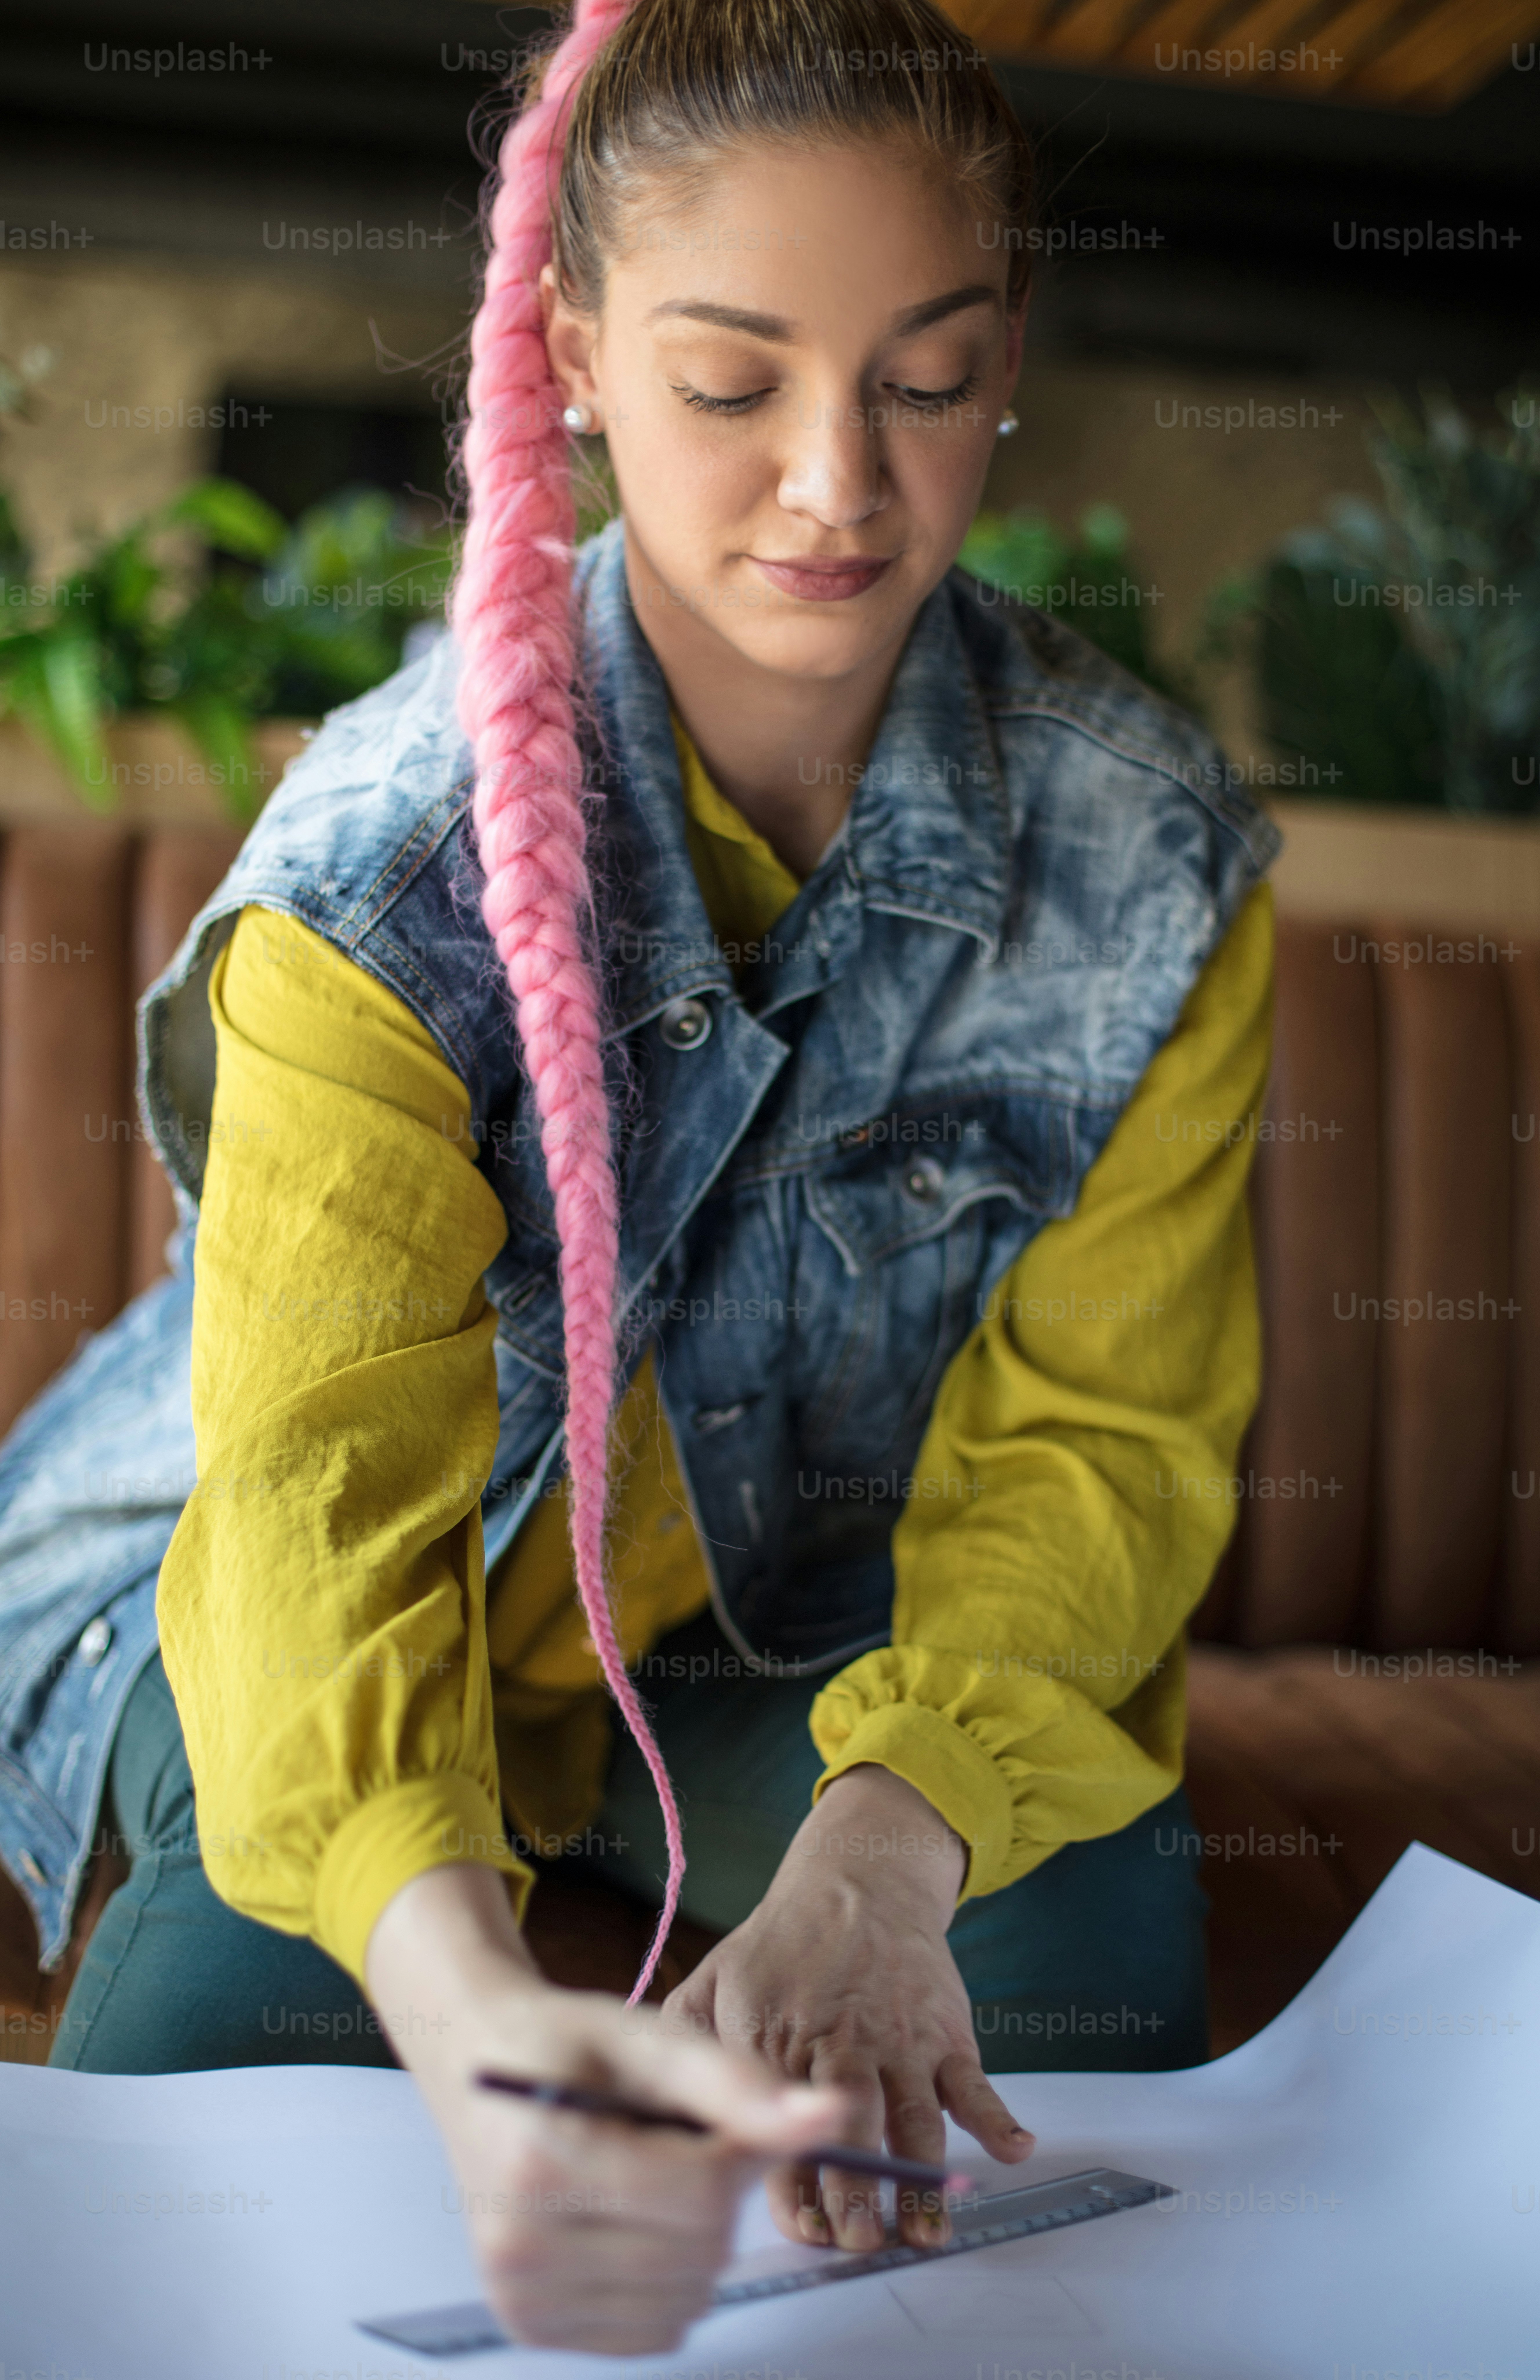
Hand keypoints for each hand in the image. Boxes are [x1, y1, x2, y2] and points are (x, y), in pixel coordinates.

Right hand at [365, 1864, 847, 2357]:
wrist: (477, 2066)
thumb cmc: (563, 2046)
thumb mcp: (649, 2037)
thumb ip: (737, 2084)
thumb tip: (829, 2116)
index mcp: (543, 2161)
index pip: (700, 2197)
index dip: (741, 2153)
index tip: (729, 2118)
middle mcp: (521, 2243)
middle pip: (699, 2251)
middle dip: (717, 2194)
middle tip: (679, 2141)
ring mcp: (522, 2296)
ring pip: (687, 2299)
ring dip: (696, 2242)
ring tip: (649, 2176)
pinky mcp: (531, 2327)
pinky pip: (655, 2330)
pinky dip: (668, 2283)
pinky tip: (632, 2224)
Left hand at [657, 1764, 1034, 2250]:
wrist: (858, 1877)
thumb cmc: (780, 1943)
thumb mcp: (714, 1981)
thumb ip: (680, 2046)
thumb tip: (643, 2110)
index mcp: (775, 2037)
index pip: (778, 2121)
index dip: (791, 2180)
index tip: (801, 2229)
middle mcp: (838, 2041)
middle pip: (848, 2122)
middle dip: (854, 2188)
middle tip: (860, 2243)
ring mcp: (898, 2039)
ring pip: (913, 2118)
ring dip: (921, 2177)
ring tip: (923, 2233)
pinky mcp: (944, 2031)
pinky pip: (974, 2080)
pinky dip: (997, 2116)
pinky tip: (1012, 2151)